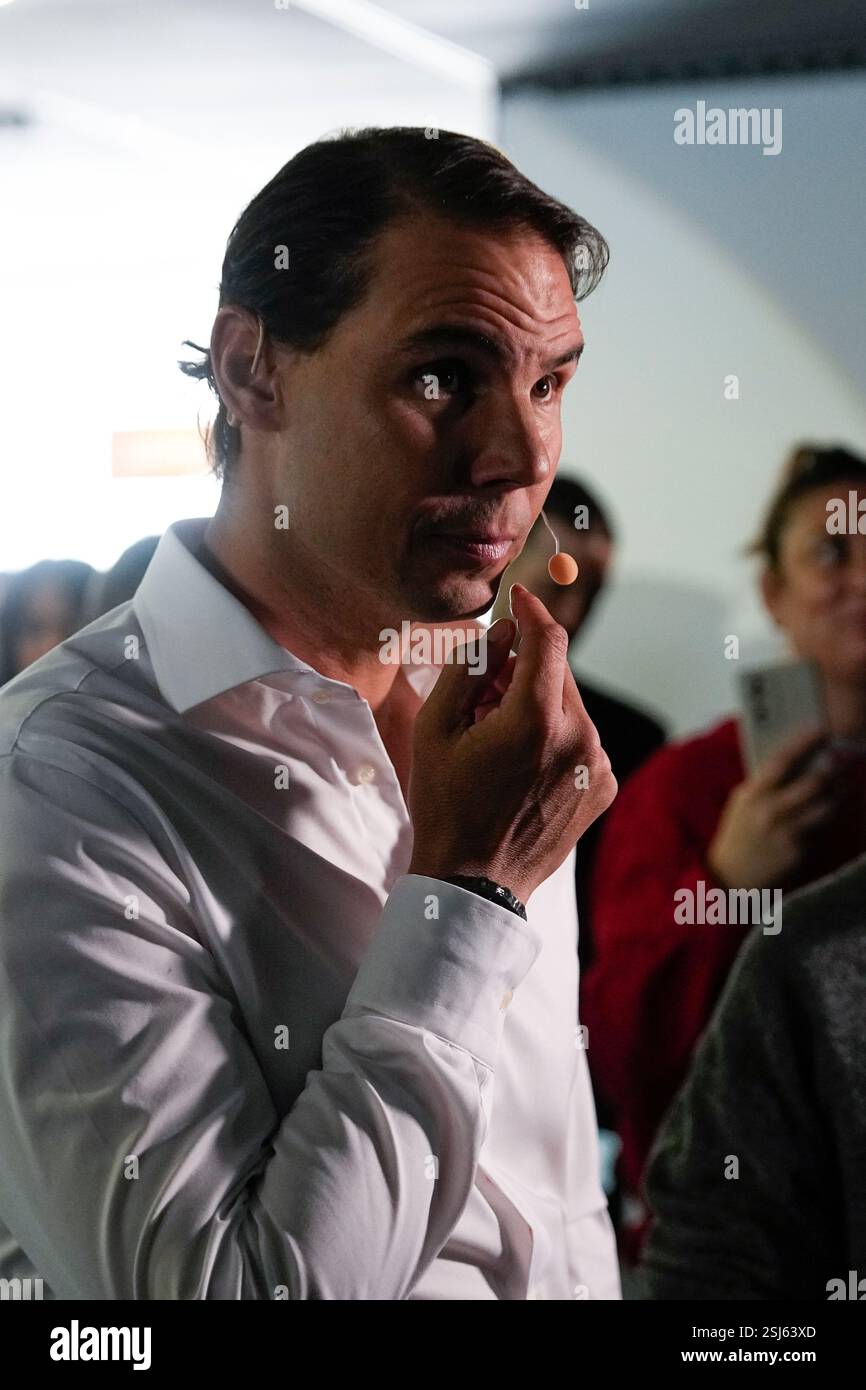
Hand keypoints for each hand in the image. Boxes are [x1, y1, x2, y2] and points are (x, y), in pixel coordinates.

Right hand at [407, 583, 616, 903]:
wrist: (475, 883)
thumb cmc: (446, 806)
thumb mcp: (435, 730)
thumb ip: (469, 668)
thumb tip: (502, 631)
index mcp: (535, 721)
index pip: (548, 640)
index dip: (532, 611)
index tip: (518, 597)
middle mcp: (579, 738)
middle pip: (557, 673)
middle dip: (522, 668)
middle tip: (481, 695)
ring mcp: (597, 765)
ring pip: (569, 706)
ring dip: (536, 704)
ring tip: (496, 740)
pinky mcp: (604, 786)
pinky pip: (580, 738)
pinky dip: (553, 735)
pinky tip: (520, 766)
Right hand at [707, 728, 839, 889]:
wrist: (731, 876)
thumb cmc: (739, 833)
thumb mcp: (742, 803)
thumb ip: (764, 784)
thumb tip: (794, 760)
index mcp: (751, 794)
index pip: (780, 762)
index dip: (801, 743)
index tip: (819, 729)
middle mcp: (768, 811)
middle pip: (811, 783)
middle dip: (833, 769)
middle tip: (844, 759)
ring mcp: (784, 832)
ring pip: (824, 806)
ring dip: (839, 793)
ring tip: (845, 784)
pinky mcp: (797, 851)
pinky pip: (820, 828)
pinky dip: (827, 817)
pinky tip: (830, 809)